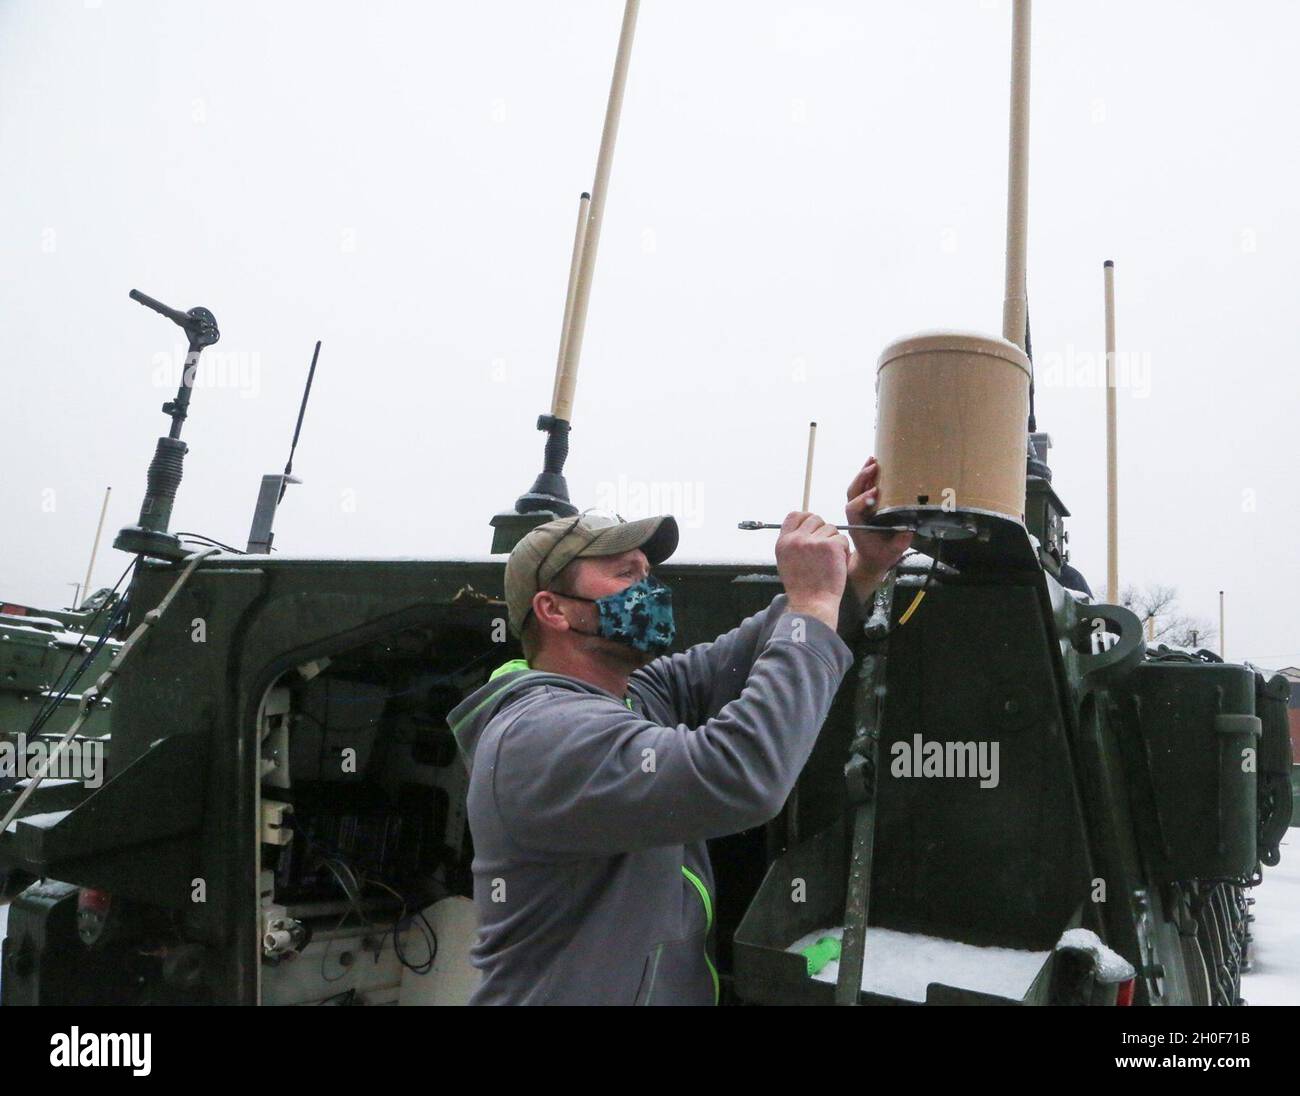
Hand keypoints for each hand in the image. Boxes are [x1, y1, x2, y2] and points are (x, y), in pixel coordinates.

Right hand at [775, 511, 850, 630]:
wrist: (812, 604)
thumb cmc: (802, 588)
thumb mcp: (787, 562)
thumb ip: (794, 543)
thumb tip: (807, 527)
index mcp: (783, 542)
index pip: (794, 515)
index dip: (806, 518)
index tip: (814, 527)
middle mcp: (796, 539)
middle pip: (816, 519)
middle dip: (823, 531)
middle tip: (825, 551)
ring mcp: (813, 541)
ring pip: (831, 529)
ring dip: (834, 543)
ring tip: (829, 562)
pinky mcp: (830, 546)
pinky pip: (842, 539)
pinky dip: (843, 551)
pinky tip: (837, 565)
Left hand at [845, 457, 912, 599]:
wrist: (872, 559)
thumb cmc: (880, 555)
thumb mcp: (891, 553)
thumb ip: (898, 544)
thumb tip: (907, 532)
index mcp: (858, 526)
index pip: (853, 509)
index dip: (862, 499)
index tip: (874, 492)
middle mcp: (855, 515)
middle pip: (852, 493)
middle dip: (861, 479)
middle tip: (873, 466)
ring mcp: (859, 509)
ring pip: (856, 488)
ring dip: (863, 473)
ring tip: (872, 460)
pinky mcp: (865, 505)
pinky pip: (863, 488)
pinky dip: (868, 476)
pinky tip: (875, 465)